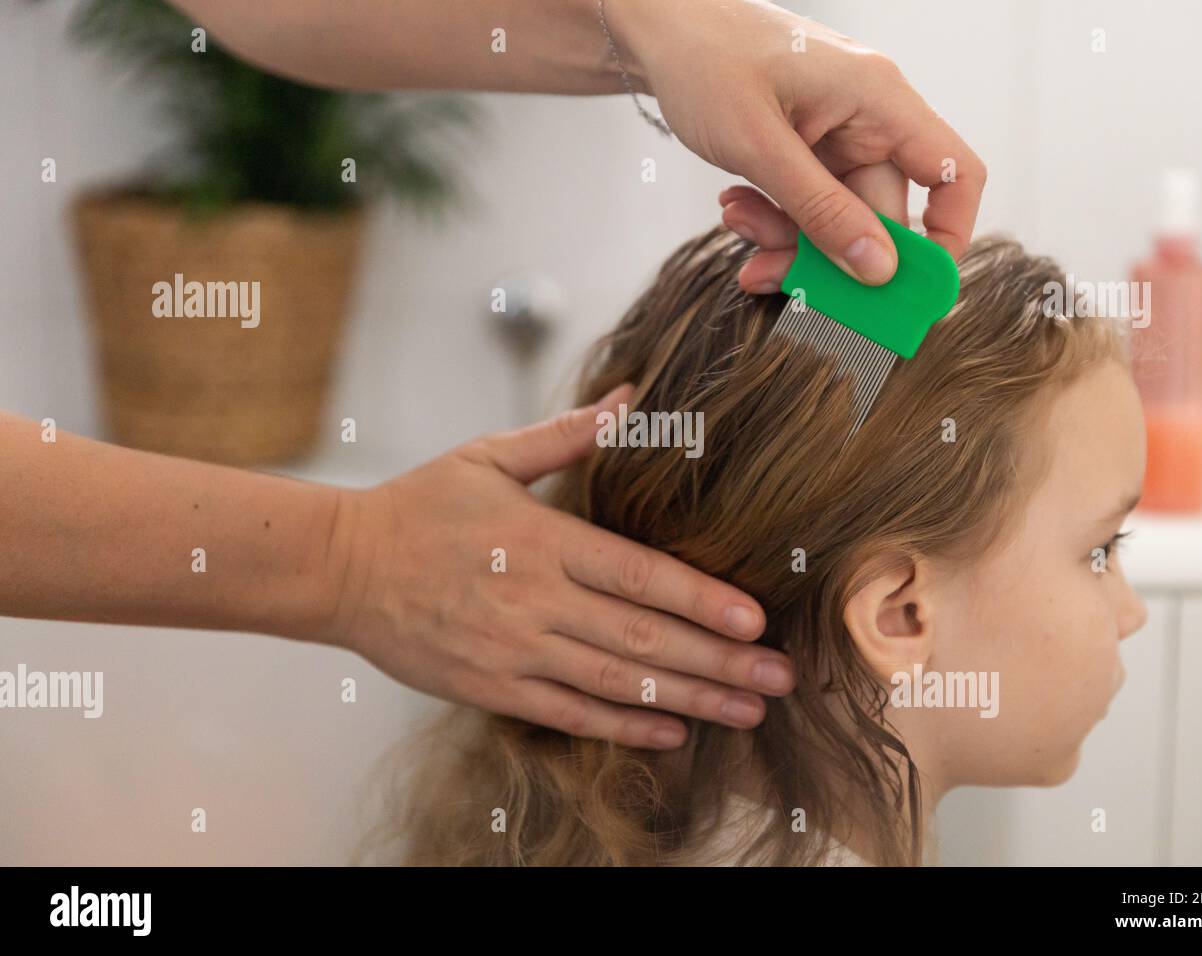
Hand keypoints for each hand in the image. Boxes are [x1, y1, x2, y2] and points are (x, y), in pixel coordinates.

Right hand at [328, 385, 793, 749]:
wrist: (340, 568)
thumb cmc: (419, 506)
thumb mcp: (489, 455)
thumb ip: (567, 434)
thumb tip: (631, 395)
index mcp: (543, 539)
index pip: (638, 574)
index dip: (701, 598)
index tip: (756, 618)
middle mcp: (535, 600)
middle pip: (641, 637)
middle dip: (718, 660)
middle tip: (779, 677)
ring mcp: (514, 651)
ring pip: (615, 682)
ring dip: (688, 699)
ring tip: (747, 711)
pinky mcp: (492, 687)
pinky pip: (568, 713)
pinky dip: (622, 726)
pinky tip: (672, 731)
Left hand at [607, 0, 985, 289]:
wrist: (659, 26)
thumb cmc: (706, 60)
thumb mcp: (759, 145)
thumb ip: (820, 210)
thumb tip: (878, 270)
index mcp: (879, 100)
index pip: (954, 173)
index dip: (947, 236)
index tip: (908, 290)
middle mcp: (869, 118)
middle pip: (880, 216)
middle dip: (827, 254)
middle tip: (769, 271)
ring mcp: (838, 135)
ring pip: (836, 220)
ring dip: (788, 239)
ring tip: (735, 221)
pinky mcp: (808, 148)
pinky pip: (808, 206)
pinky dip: (775, 220)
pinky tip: (735, 207)